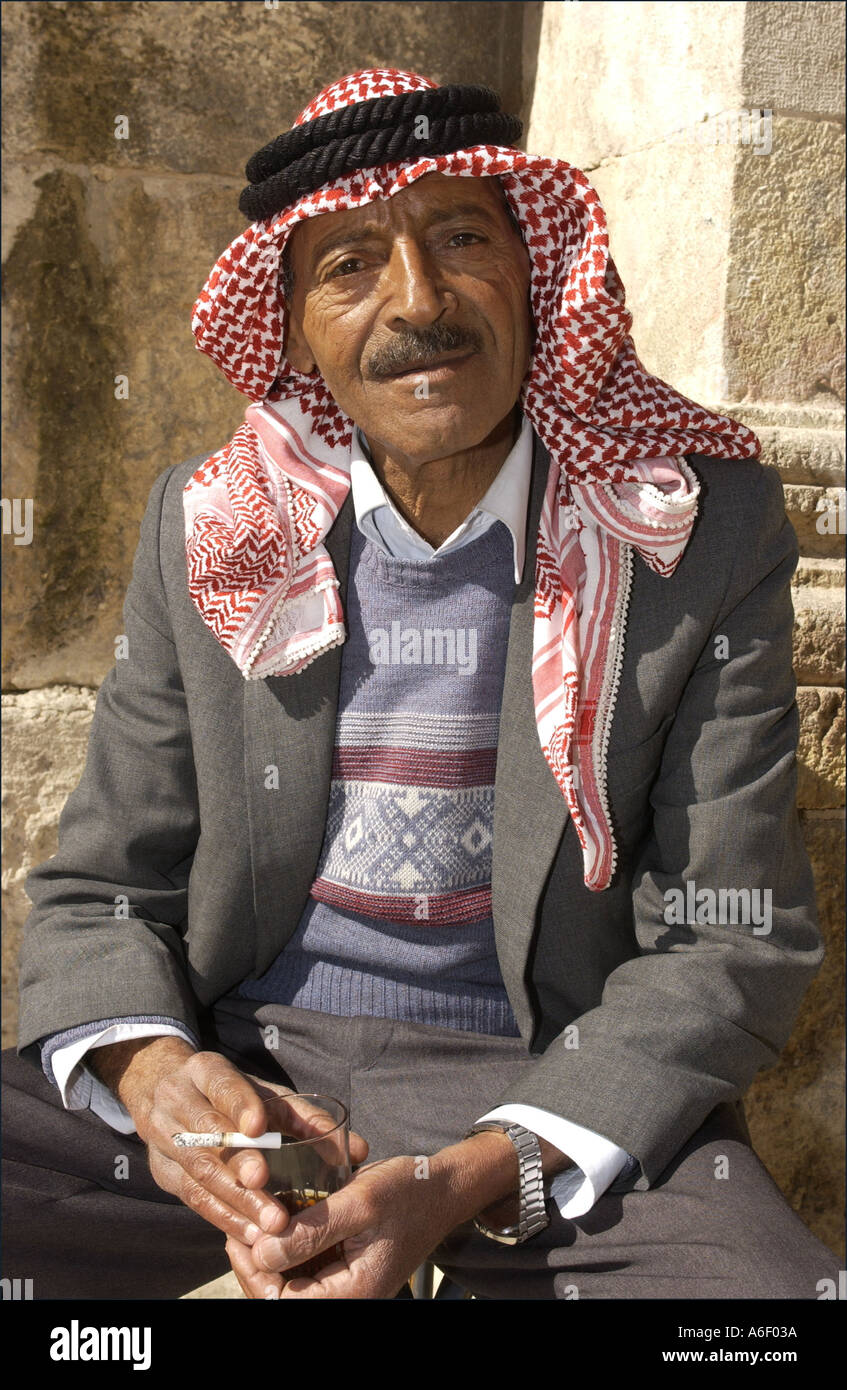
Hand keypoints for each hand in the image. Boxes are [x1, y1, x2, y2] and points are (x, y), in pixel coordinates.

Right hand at [92, 1037, 368, 1245]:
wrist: (164, 1091)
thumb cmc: (230, 1094)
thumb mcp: (263, 1092)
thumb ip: (307, 1117)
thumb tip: (360, 1149)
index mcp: (205, 1070)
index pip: (222, 1085)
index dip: (239, 1106)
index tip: (258, 1126)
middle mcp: (178, 1101)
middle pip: (207, 1134)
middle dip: (238, 1162)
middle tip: (266, 1186)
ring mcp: (165, 1139)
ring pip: (199, 1171)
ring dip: (236, 1200)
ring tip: (270, 1224)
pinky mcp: (164, 1173)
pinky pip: (194, 1199)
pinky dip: (224, 1217)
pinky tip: (250, 1234)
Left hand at [226, 1153, 460, 1299]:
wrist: (442, 1187)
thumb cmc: (409, 1192)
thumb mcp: (360, 1203)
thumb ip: (312, 1231)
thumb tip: (264, 1253)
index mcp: (354, 1293)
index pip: (285, 1302)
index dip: (256, 1273)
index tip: (242, 1236)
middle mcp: (349, 1296)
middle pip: (284, 1297)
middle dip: (258, 1265)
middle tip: (240, 1228)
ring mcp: (346, 1285)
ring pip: (292, 1284)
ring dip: (271, 1257)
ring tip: (254, 1222)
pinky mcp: (344, 1269)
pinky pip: (306, 1269)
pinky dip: (289, 1249)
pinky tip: (278, 1221)